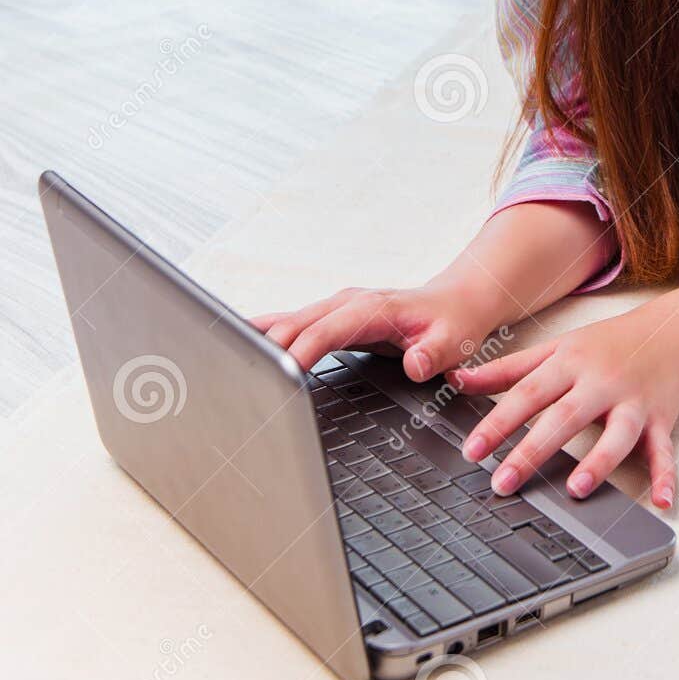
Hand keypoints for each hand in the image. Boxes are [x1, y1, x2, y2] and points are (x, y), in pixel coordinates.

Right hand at [246, 279, 500, 380]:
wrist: (459, 302)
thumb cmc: (455, 323)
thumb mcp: (455, 341)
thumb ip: (436, 353)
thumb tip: (415, 363)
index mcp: (374, 308)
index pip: (329, 328)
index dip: (304, 348)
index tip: (282, 372)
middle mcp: (349, 303)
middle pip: (298, 323)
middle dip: (267, 347)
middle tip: (236, 377)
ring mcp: (337, 308)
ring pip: (287, 321)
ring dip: (257, 339)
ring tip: (219, 359)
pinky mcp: (331, 318)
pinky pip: (291, 323)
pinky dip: (264, 334)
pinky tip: (237, 345)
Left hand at [445, 305, 678, 511]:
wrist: (669, 332)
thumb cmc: (605, 345)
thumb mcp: (554, 349)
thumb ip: (507, 369)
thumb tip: (458, 378)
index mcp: (570, 363)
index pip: (527, 393)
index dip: (498, 422)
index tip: (472, 451)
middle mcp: (601, 382)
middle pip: (565, 417)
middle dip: (533, 451)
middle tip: (503, 482)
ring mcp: (633, 402)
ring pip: (618, 433)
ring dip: (598, 461)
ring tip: (576, 488)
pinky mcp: (661, 420)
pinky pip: (664, 451)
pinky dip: (666, 476)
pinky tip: (662, 501)